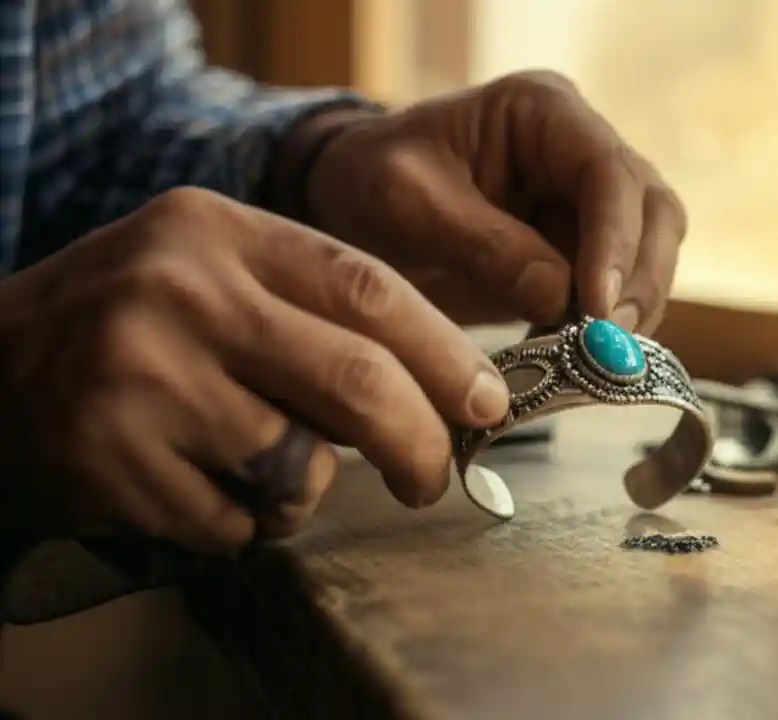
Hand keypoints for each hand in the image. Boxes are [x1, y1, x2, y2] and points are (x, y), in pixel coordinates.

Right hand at [0, 188, 507, 552]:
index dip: (445, 354)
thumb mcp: (215, 273)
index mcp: (217, 231)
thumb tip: (447, 388)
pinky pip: (234, 522)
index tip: (487, 404)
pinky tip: (191, 482)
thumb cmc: (138, 323)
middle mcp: (178, 293)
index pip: (369, 289)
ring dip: (302, 489)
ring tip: (252, 463)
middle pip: (356, 382)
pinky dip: (237, 521)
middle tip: (431, 478)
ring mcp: (137, 378)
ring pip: (297, 468)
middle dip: (419, 445)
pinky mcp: (108, 461)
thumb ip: (317, 309)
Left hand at [299, 71, 686, 334]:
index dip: (616, 239)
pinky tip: (579, 362)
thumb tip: (562, 297)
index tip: (596, 305)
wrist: (353, 209)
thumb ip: (481, 244)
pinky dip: (609, 329)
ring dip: (633, 311)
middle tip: (608, 343)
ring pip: (652, 254)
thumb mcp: (404, 203)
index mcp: (541, 111)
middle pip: (653, 212)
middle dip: (638, 281)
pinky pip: (621, 291)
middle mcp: (581, 148)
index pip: (607, 171)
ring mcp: (589, 202)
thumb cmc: (369, 183)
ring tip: (596, 360)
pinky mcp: (584, 251)